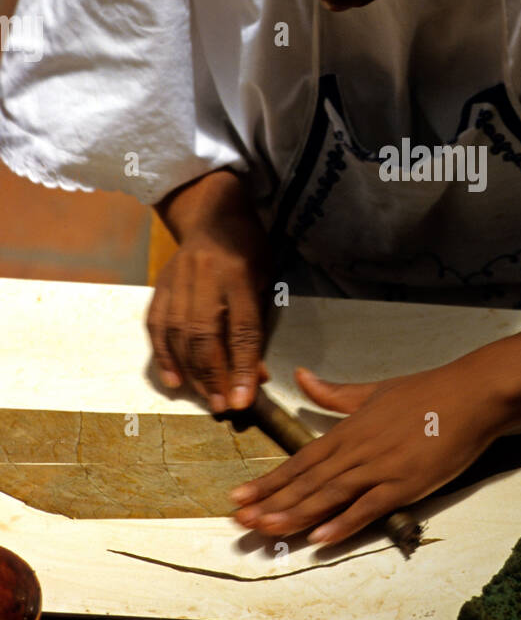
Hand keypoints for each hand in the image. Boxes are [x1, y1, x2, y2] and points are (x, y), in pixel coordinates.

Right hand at [146, 223, 270, 413]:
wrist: (213, 213)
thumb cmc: (248, 249)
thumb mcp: (265, 279)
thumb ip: (258, 324)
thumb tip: (255, 375)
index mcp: (238, 274)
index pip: (242, 329)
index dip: (242, 367)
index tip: (243, 400)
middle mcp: (204, 278)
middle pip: (205, 335)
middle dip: (213, 376)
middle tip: (222, 406)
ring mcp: (177, 281)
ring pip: (178, 334)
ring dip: (191, 372)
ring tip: (205, 398)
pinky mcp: (160, 286)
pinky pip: (156, 326)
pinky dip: (163, 356)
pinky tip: (174, 380)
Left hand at [230, 361, 506, 545]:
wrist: (470, 394)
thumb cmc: (427, 392)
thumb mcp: (374, 390)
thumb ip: (335, 393)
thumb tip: (302, 377)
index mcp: (349, 429)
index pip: (300, 459)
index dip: (269, 480)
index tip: (240, 495)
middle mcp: (357, 450)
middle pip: (307, 481)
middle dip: (271, 503)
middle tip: (240, 521)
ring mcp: (380, 467)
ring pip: (329, 495)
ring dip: (296, 514)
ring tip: (267, 529)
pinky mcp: (405, 483)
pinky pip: (368, 507)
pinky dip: (344, 522)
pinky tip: (321, 537)